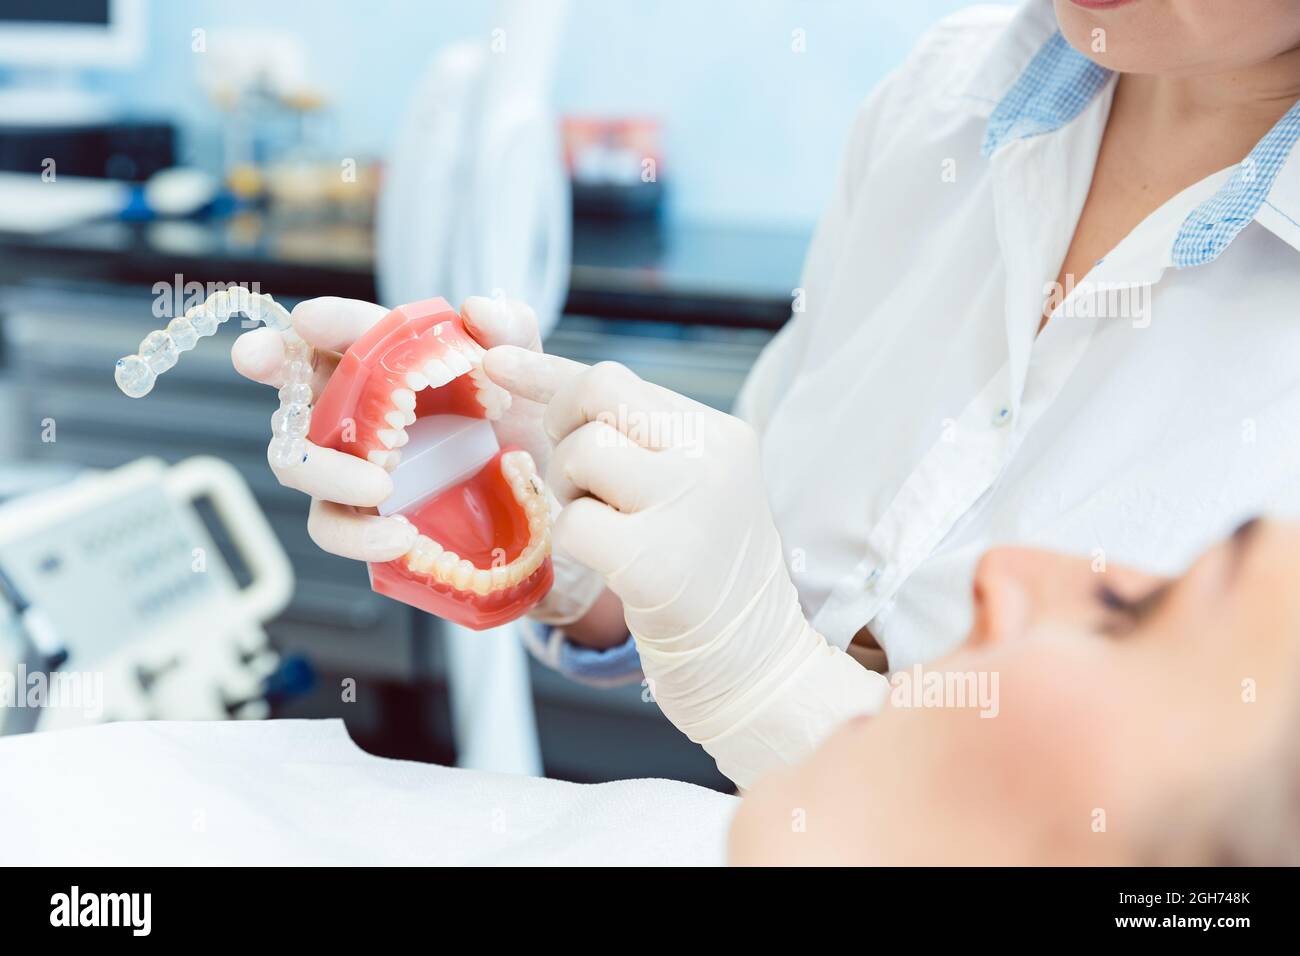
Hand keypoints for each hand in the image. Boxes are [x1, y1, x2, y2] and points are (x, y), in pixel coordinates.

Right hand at [231, 295, 550, 562]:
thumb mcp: (532, 377)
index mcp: (394, 363)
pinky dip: (357, 534)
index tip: (307, 318)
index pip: (350, 330)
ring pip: (300, 462)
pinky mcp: (366, 520)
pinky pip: (336, 527)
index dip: (325, 320)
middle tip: (255, 356)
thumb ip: (513, 334)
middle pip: (298, 382)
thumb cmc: (524, 428)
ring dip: (325, 470)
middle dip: (273, 363)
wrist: (549, 502)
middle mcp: (363, 410)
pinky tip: (397, 536)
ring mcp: (356, 465)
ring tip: (380, 486)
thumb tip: (478, 308)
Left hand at [484, 347, 887, 785]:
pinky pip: (573, 524)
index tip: (495, 360)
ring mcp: (689, 505)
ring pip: (583, 453)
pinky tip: (613, 566)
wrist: (756, 667)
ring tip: (612, 530)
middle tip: (579, 481)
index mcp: (721, 435)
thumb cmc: (702, 577)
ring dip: (573, 495)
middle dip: (565, 431)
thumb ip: (625, 436)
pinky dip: (574, 544)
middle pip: (599, 394)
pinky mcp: (657, 562)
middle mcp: (712, 458)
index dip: (546, 369)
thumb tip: (516, 365)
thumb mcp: (684, 490)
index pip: (620, 380)